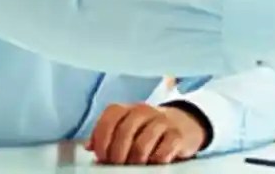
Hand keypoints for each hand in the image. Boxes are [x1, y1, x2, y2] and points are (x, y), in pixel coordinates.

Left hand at [85, 102, 206, 164]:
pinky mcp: (177, 135)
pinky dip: (154, 162)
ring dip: (134, 161)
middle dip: (117, 155)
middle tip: (117, 165)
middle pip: (124, 133)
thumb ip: (108, 134)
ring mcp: (163, 121)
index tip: (101, 156)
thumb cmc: (150, 129)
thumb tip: (89, 146)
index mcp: (128, 109)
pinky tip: (152, 162)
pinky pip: (161, 153)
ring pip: (141, 145)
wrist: (186, 124)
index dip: (102, 139)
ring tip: (134, 166)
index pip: (110, 118)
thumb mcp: (129, 127)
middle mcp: (145, 111)